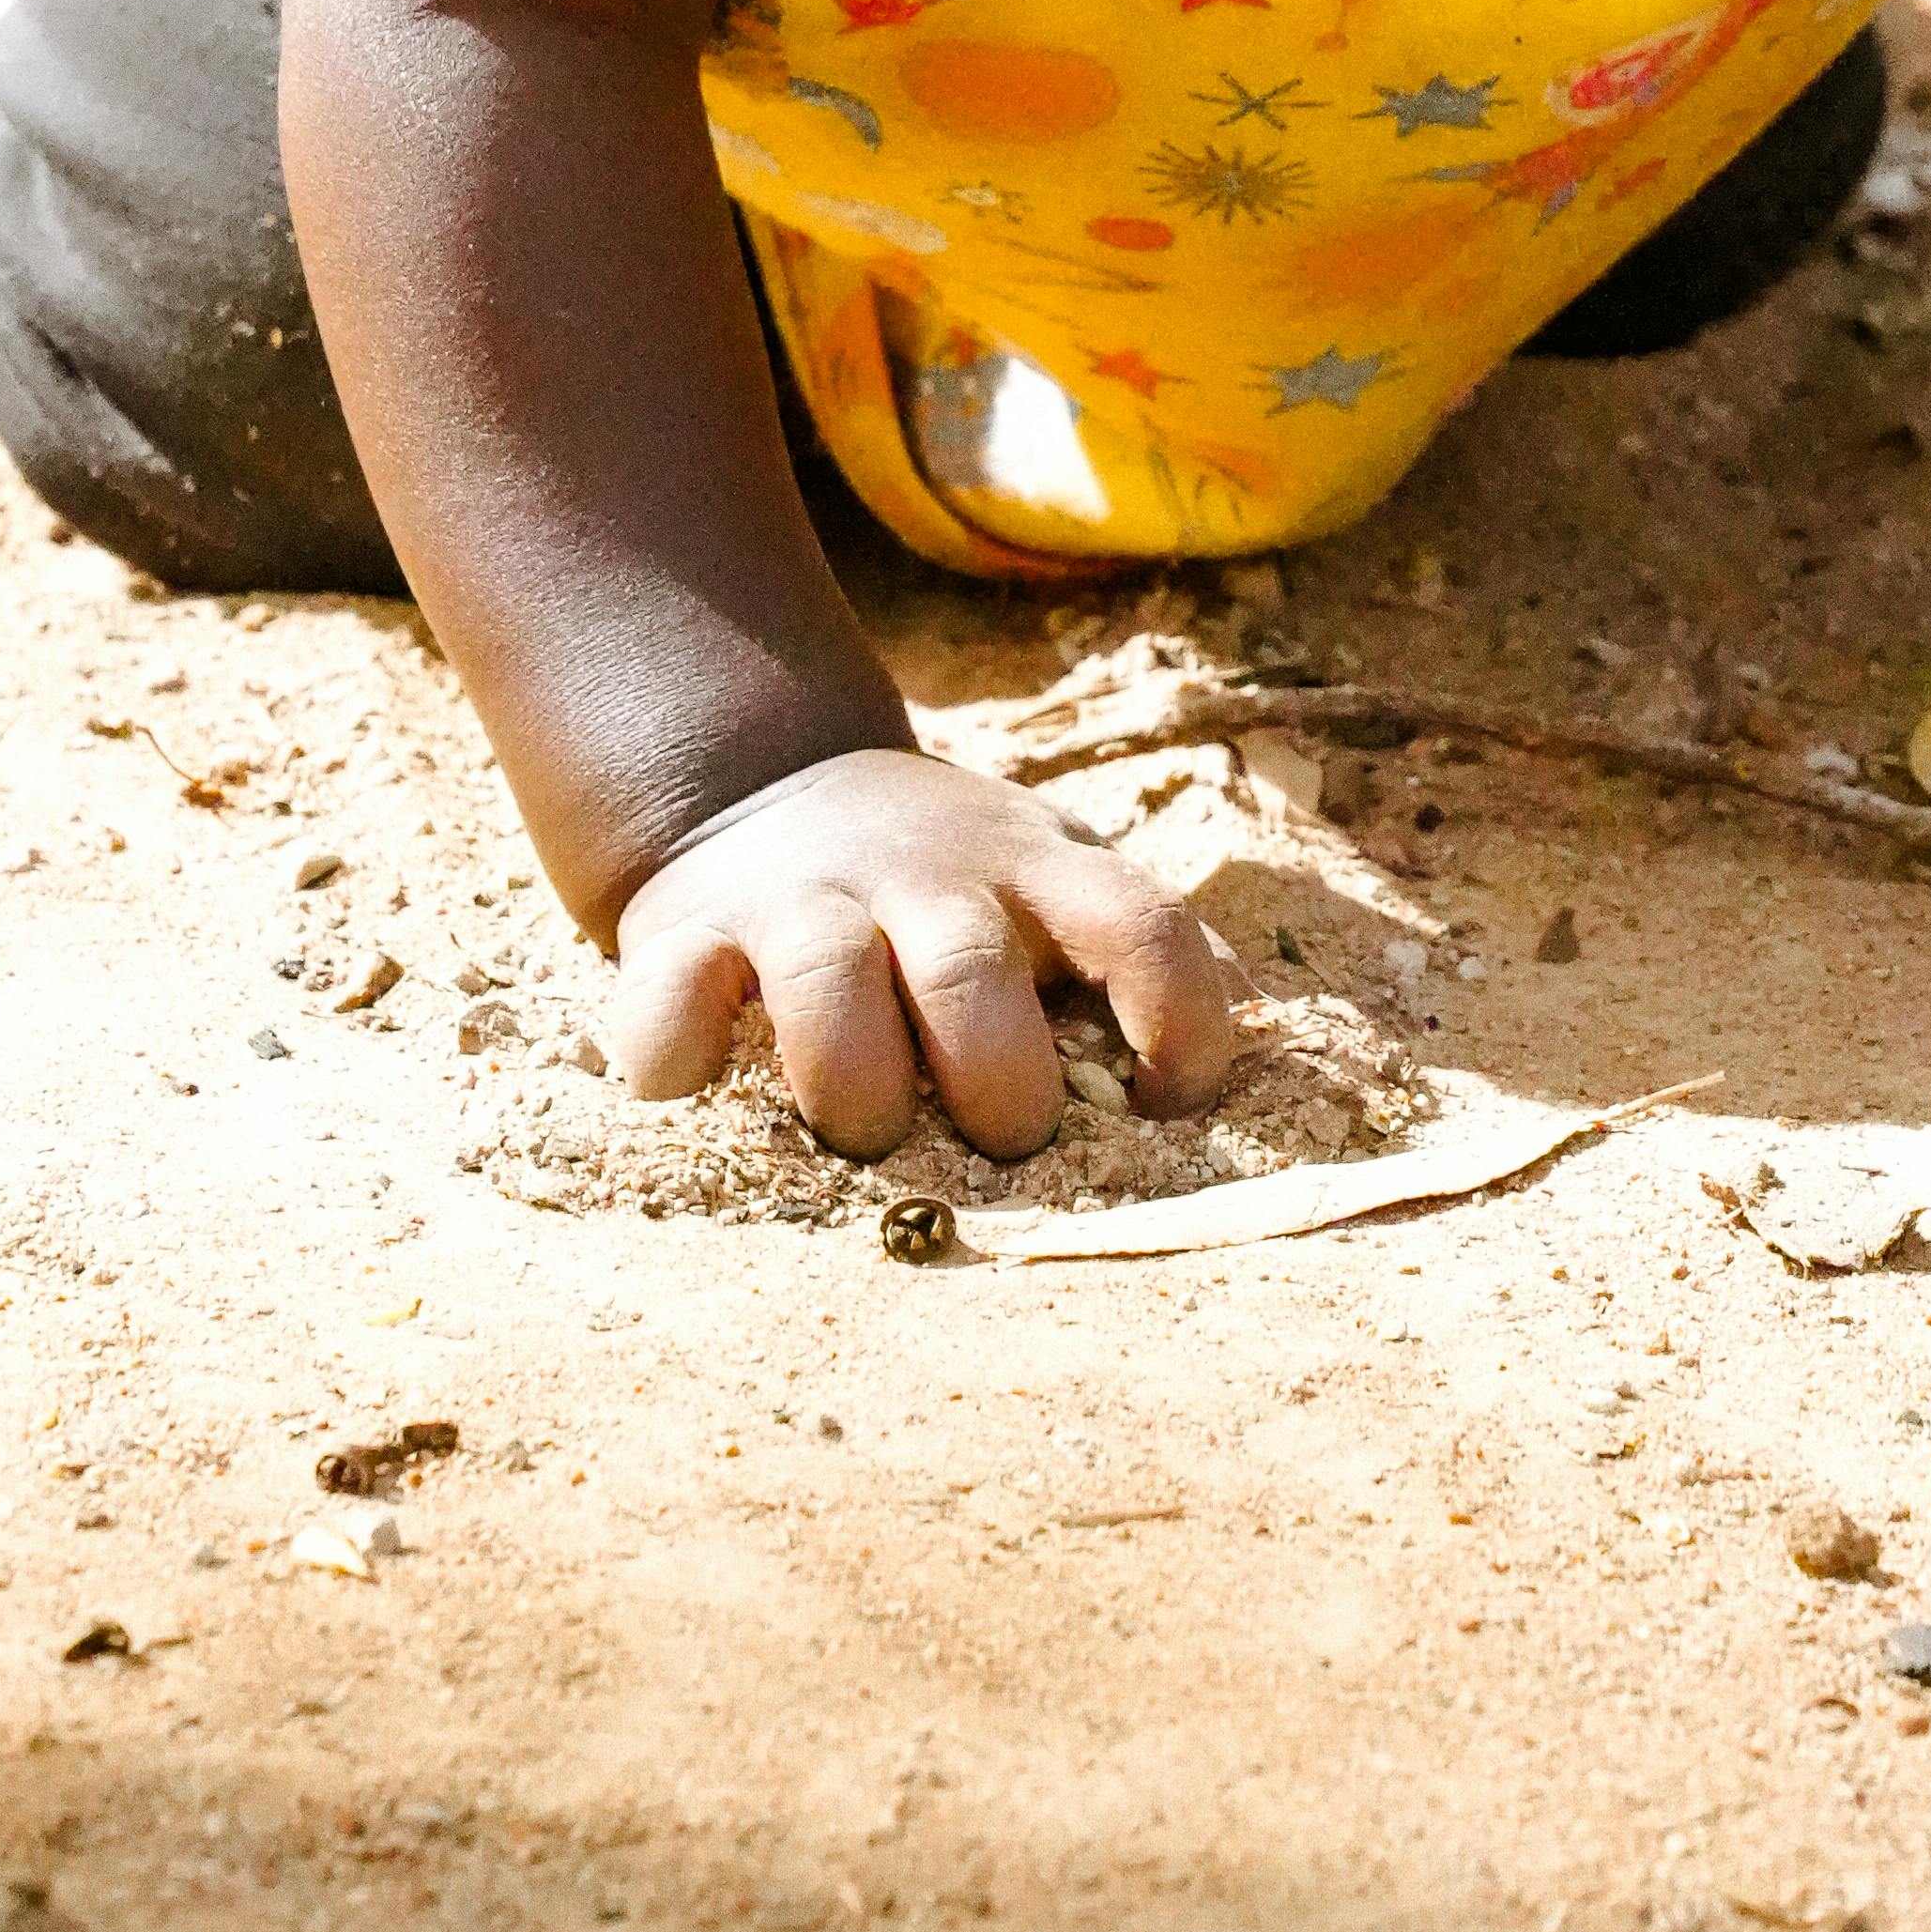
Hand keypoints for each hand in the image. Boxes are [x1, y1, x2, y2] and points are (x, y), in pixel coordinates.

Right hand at [605, 740, 1241, 1162]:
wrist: (766, 793)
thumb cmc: (948, 890)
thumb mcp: (1052, 883)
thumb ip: (1131, 954)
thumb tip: (1262, 1046)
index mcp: (1037, 868)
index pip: (1141, 926)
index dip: (1179, 1021)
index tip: (1173, 1107)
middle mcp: (923, 878)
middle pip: (973, 976)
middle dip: (995, 1087)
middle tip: (997, 1138)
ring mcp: (800, 901)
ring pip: (828, 991)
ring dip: (851, 1089)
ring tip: (864, 1131)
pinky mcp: (686, 934)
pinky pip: (668, 1008)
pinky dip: (676, 1063)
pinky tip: (696, 1095)